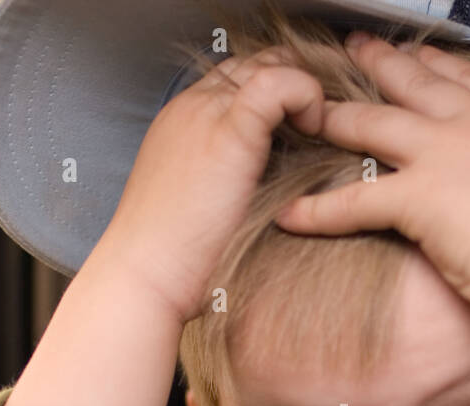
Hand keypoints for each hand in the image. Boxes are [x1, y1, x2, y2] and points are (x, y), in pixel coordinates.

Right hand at [89, 46, 326, 323]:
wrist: (145, 276)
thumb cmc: (177, 262)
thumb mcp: (204, 207)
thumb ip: (233, 180)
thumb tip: (278, 184)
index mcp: (182, 122)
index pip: (236, 78)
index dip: (277, 93)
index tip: (305, 129)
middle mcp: (192, 107)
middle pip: (254, 64)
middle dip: (295, 86)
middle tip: (324, 126)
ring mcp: (208, 113)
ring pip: (269, 65)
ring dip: (304, 92)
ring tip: (321, 134)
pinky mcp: (229, 130)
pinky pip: (279, 83)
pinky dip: (306, 97)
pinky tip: (314, 131)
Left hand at [273, 32, 469, 347]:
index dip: (443, 69)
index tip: (421, 56)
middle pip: (418, 85)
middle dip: (382, 66)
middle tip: (354, 50)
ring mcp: (448, 157)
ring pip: (375, 125)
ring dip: (335, 116)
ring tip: (302, 110)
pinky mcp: (421, 199)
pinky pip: (354, 199)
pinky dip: (319, 209)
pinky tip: (289, 213)